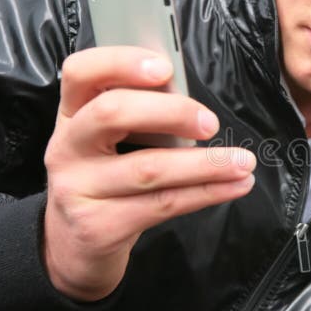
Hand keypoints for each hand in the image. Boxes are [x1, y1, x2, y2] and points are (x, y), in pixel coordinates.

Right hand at [43, 46, 255, 301]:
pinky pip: (162, 204)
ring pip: (148, 169)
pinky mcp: (99, 226)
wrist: (74, 246)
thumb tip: (194, 102)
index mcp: (72, 113)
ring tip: (243, 162)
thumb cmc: (107, 179)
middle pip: (112, 113)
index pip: (81, 72)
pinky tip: (234, 186)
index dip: (121, 63)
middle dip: (170, 112)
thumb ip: (143, 114)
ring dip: (206, 164)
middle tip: (210, 123)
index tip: (165, 68)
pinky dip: (207, 193)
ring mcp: (77, 188)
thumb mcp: (111, 141)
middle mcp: (67, 147)